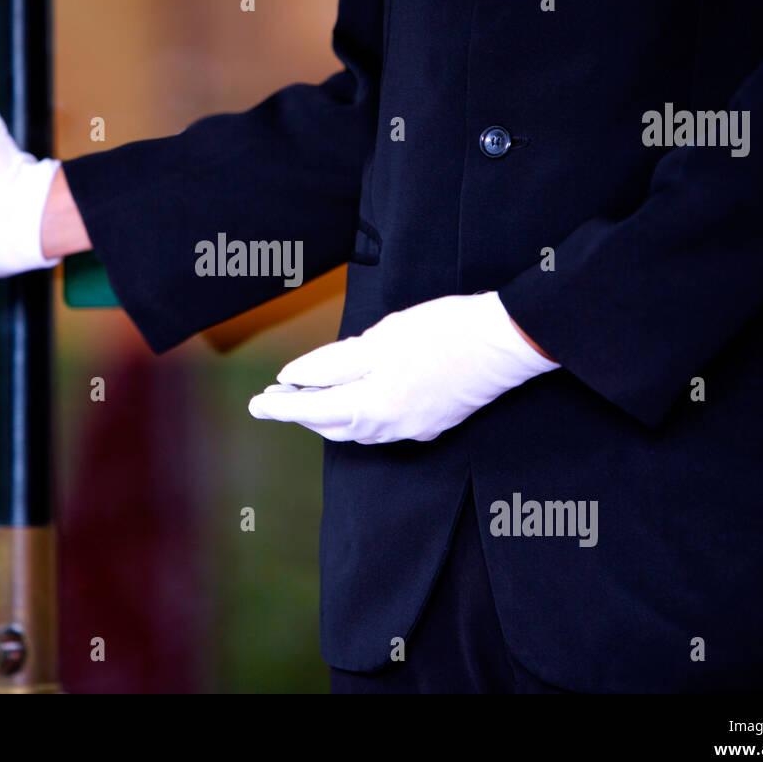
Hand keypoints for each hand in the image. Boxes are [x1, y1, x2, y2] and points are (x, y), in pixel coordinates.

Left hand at [247, 291, 558, 443]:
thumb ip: (332, 364)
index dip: (281, 405)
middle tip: (275, 398)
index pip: (311, 409)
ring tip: (308, 398)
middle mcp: (389, 427)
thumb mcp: (378, 339)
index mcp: (372, 405)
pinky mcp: (432, 424)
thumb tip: (296, 378)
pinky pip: (383, 427)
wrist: (505, 342)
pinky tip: (356, 401)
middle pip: (332, 425)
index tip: (257, 402)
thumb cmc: (442, 331)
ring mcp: (413, 429)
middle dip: (302, 412)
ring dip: (329, 417)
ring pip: (357, 430)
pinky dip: (360, 416)